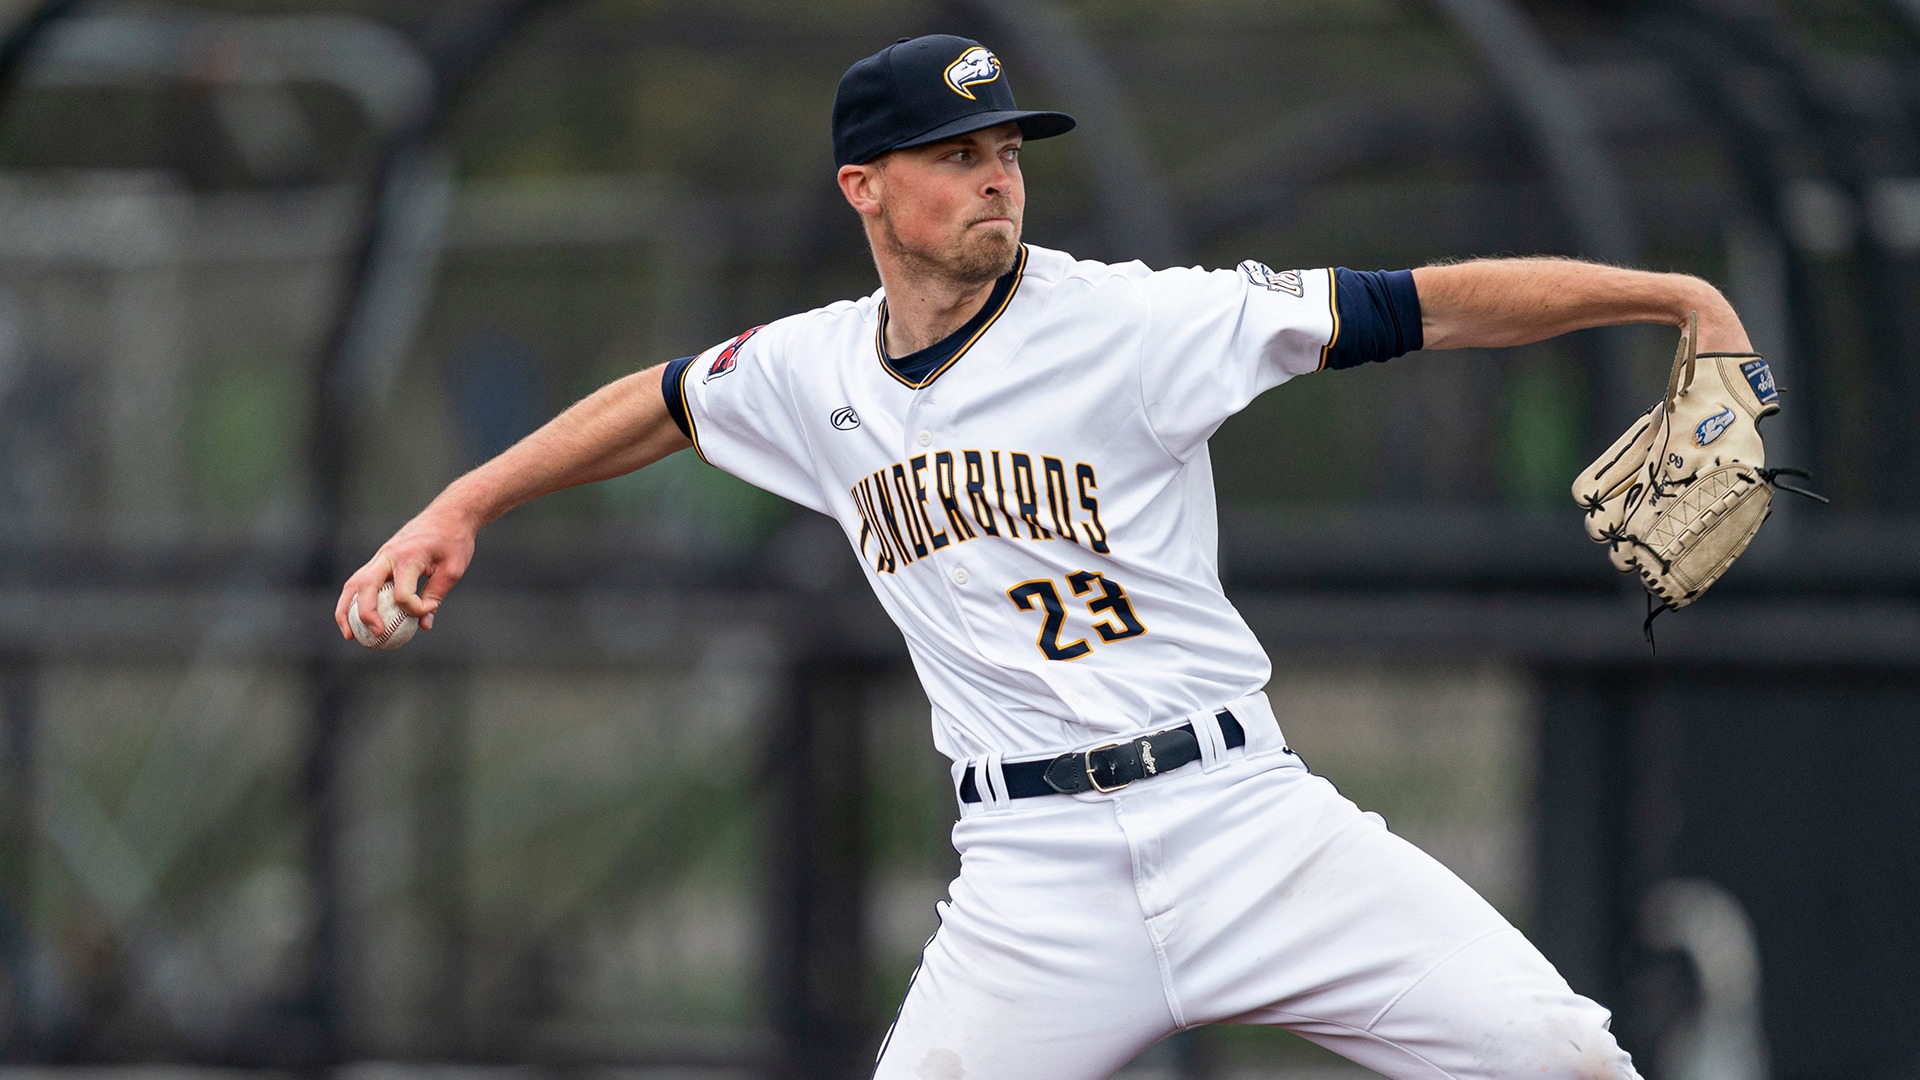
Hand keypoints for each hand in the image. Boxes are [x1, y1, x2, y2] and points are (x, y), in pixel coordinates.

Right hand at [334, 500, 478, 640]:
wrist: (449, 514)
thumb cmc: (454, 540)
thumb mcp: (453, 570)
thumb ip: (435, 596)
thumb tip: (423, 625)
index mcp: (408, 557)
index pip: (402, 594)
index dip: (416, 608)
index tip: (430, 608)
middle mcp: (388, 555)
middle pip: (367, 587)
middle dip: (366, 614)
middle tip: (375, 635)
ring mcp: (380, 556)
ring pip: (354, 583)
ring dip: (347, 610)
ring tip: (349, 635)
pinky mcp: (379, 559)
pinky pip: (360, 581)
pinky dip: (353, 600)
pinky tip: (354, 620)